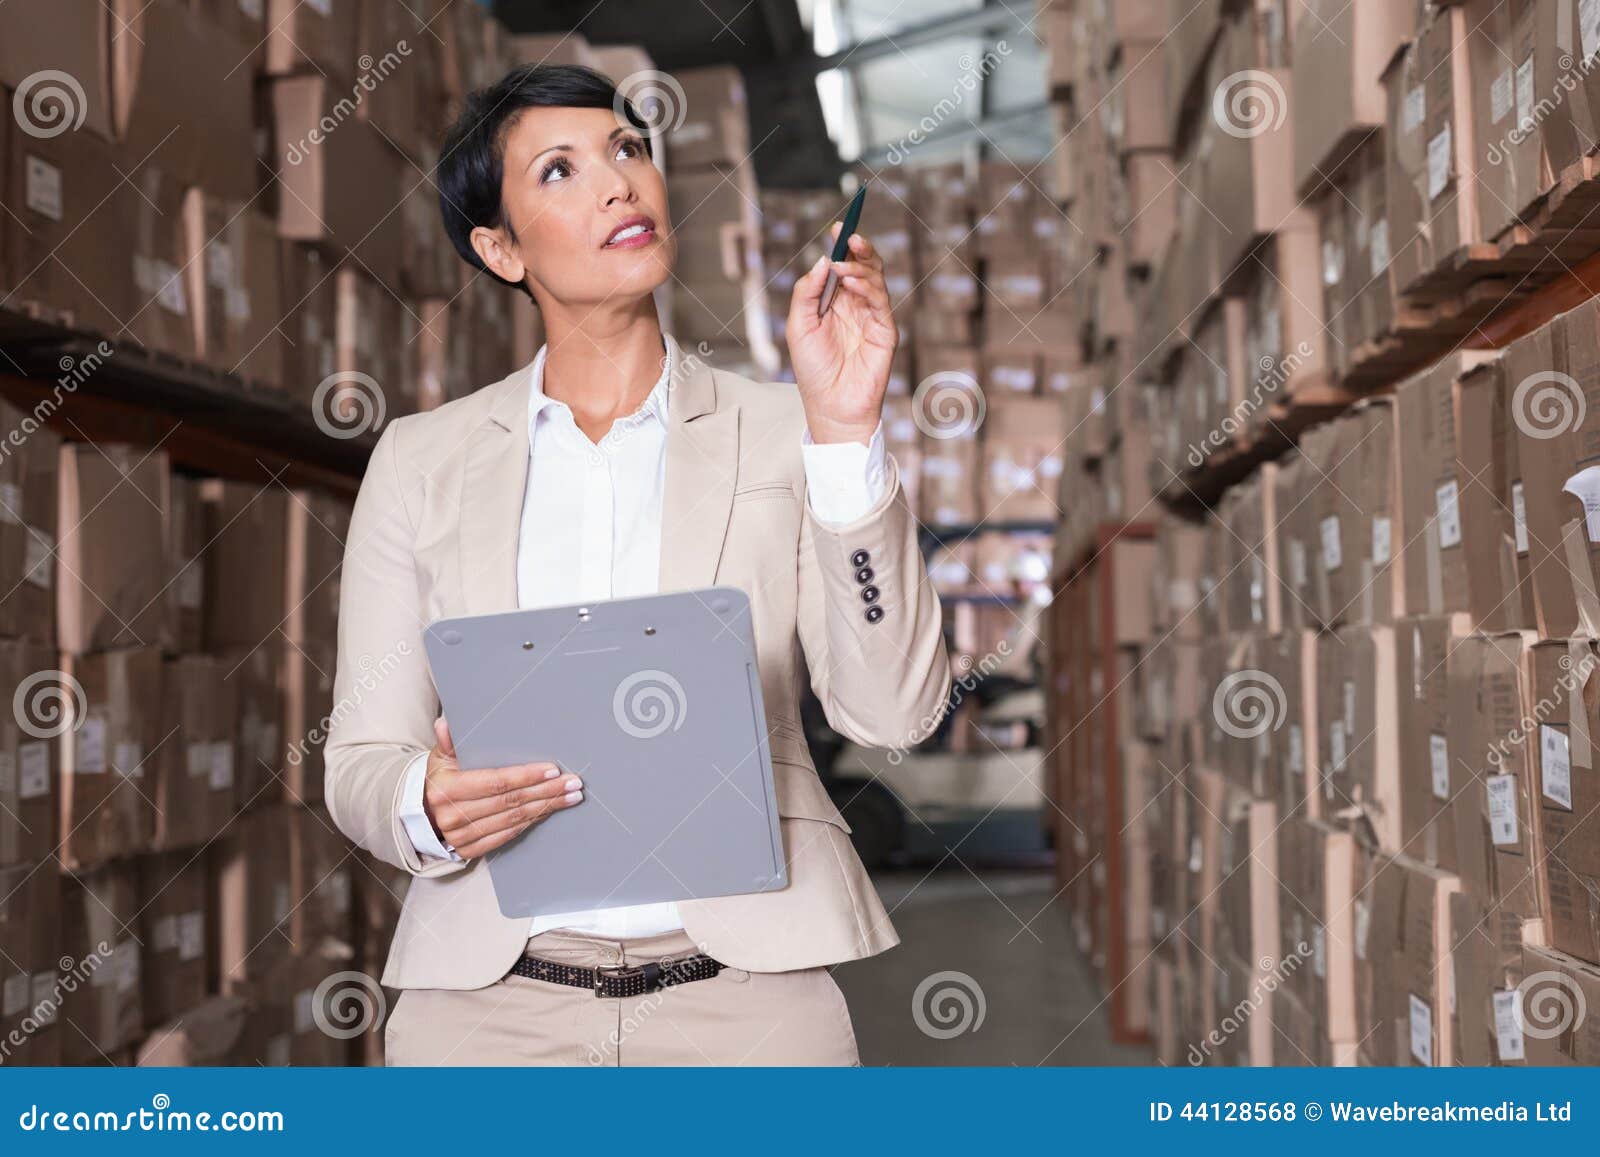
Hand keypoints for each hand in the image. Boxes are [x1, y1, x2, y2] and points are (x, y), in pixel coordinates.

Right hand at [422, 717, 582, 858]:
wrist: (419, 816)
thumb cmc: (437, 780)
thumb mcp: (439, 758)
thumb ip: (448, 741)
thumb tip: (446, 723)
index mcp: (447, 790)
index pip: (495, 782)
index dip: (525, 777)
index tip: (552, 770)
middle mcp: (454, 816)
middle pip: (510, 802)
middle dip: (546, 792)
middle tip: (573, 783)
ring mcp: (462, 836)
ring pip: (513, 820)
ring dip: (545, 808)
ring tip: (570, 797)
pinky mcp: (470, 850)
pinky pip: (507, 835)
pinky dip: (530, 822)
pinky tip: (548, 811)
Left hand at [786, 222, 896, 444]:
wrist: (830, 406)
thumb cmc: (813, 370)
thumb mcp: (798, 326)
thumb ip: (806, 292)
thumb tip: (822, 261)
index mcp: (835, 302)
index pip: (841, 266)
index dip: (841, 246)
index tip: (836, 227)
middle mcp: (856, 305)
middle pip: (864, 266)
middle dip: (858, 248)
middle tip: (849, 235)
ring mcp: (873, 317)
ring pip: (875, 279)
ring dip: (860, 267)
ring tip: (842, 265)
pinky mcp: (885, 331)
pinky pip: (880, 301)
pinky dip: (867, 287)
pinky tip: (851, 282)